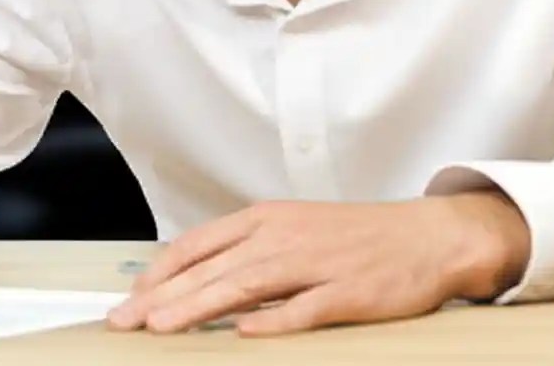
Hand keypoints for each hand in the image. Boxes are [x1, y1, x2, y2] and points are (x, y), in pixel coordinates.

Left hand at [107, 191, 529, 336]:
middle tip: (125, 321)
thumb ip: (245, 251)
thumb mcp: (290, 230)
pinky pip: (306, 308)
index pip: (198, 244)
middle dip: (162, 296)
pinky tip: (245, 333)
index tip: (132, 296)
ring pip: (246, 285)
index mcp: (264, 220)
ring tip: (163, 326)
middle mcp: (282, 238)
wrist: (427, 236)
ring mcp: (315, 264)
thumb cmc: (354, 237)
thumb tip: (196, 278)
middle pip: (211, 268)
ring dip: (199, 306)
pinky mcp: (349, 292)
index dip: (161, 272)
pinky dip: (275, 321)